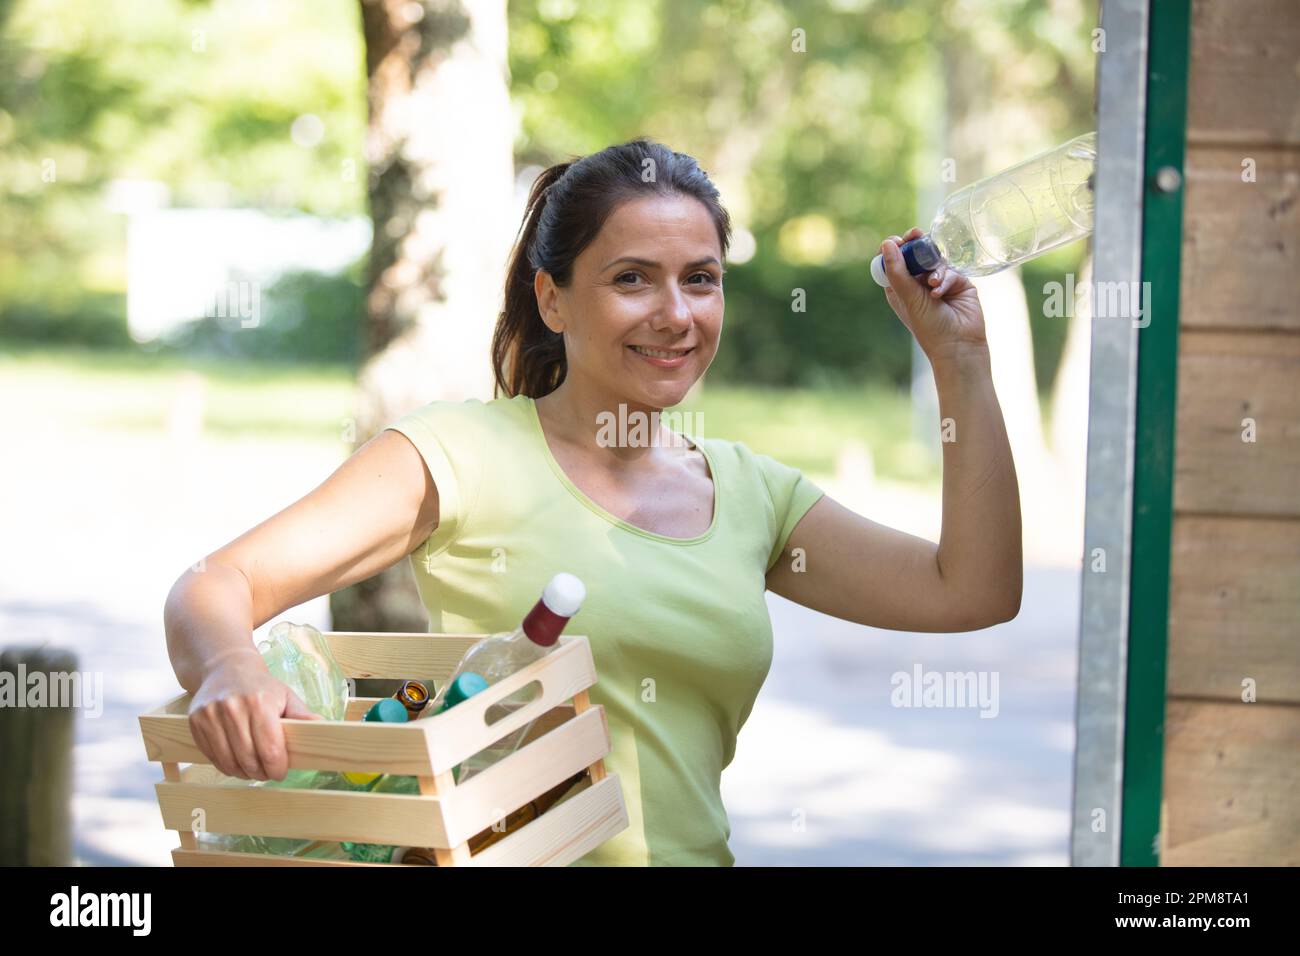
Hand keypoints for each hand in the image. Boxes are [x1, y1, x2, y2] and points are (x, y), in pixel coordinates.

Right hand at [188, 653, 319, 780]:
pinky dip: (225, 766)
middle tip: (268, 774)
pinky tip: (236, 763)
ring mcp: (211, 715)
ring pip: (228, 762)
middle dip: (261, 773)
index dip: (277, 767)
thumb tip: (323, 727)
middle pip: (248, 759)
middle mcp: (232, 708)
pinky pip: (212, 756)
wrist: (226, 668)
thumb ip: (302, 715)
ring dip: (243, 773)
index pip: (269, 748)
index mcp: (259, 702)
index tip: (281, 772)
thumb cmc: (260, 686)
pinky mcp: (195, 722)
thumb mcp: (285, 695)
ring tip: (253, 771)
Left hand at [880, 226, 988, 362]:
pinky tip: (941, 293)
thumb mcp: (907, 297)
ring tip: (931, 285)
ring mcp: (940, 283)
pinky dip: (945, 279)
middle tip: (916, 234)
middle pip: (916, 255)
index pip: (894, 261)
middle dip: (916, 245)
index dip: (895, 248)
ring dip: (933, 269)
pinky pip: (951, 270)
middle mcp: (919, 284)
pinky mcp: (959, 283)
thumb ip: (897, 271)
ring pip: (935, 260)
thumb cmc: (929, 326)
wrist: (958, 344)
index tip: (897, 240)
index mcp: (901, 288)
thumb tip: (886, 243)